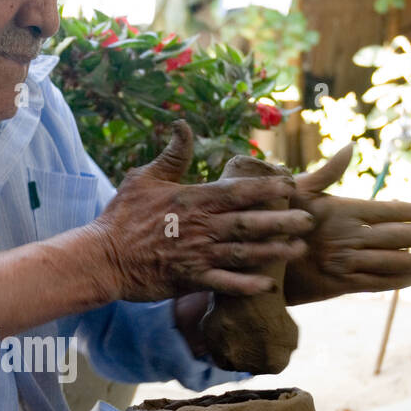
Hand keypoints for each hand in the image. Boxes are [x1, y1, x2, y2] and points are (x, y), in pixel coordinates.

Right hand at [91, 121, 314, 302]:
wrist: (102, 256)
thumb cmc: (121, 216)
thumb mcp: (144, 178)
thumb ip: (171, 155)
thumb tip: (183, 125)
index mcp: (193, 199)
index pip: (239, 190)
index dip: (268, 187)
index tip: (290, 185)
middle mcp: (201, 226)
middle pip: (250, 222)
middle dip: (283, 221)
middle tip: (309, 220)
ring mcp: (196, 254)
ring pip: (244, 252)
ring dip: (274, 252)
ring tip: (298, 249)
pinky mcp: (189, 279)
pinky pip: (224, 283)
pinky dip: (246, 285)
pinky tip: (268, 285)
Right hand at [284, 145, 410, 304]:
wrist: (252, 260)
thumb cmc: (274, 219)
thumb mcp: (296, 190)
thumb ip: (328, 171)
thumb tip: (350, 147)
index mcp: (343, 210)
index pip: (392, 209)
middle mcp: (348, 237)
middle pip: (400, 235)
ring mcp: (344, 262)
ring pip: (393, 261)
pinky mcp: (337, 285)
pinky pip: (374, 283)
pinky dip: (397, 280)